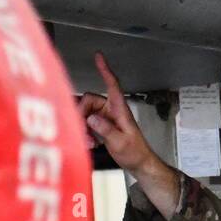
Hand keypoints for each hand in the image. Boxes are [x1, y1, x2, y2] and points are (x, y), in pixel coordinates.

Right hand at [78, 52, 152, 171]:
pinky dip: (86, 132)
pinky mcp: (102, 126)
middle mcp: (111, 110)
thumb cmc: (135, 153)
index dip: (105, 70)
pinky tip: (91, 143)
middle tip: (82, 132)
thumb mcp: (120, 143)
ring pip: (86, 113)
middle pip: (89, 101)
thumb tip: (91, 118)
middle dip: (82, 115)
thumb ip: (106, 130)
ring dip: (83, 127)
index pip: (112, 85)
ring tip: (88, 142)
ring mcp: (106, 118)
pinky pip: (87, 123)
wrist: (139, 164)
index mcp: (119, 109)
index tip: (98, 56)